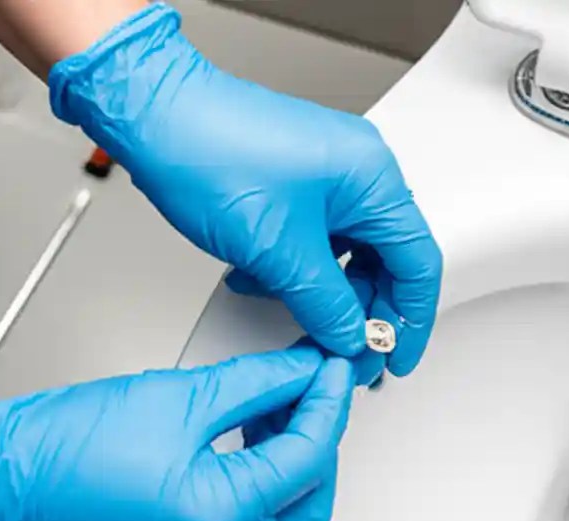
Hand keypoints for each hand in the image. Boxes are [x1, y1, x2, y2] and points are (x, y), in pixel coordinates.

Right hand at [0, 348, 354, 520]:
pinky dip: (262, 497)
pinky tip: (252, 451)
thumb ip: (257, 384)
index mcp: (218, 518)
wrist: (2, 480)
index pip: (308, 456)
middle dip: (319, 443)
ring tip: (279, 413)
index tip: (329, 369)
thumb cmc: (63, 447)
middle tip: (311, 391)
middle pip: (310, 500)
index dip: (327, 403)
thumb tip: (300, 374)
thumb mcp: (178, 396)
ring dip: (294, 471)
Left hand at [48, 3, 442, 376]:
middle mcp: (358, 171)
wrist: (151, 115)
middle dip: (364, 311)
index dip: (410, 319)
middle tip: (348, 351)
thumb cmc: (210, 153)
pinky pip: (315, 236)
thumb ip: (326, 305)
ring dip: (327, 293)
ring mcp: (326, 173)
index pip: (417, 263)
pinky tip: (270, 285)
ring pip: (346, 252)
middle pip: (385, 259)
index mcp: (372, 179)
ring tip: (307, 325)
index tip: (395, 357)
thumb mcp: (279, 252)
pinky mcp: (294, 179)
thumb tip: (351, 337)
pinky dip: (299, 270)